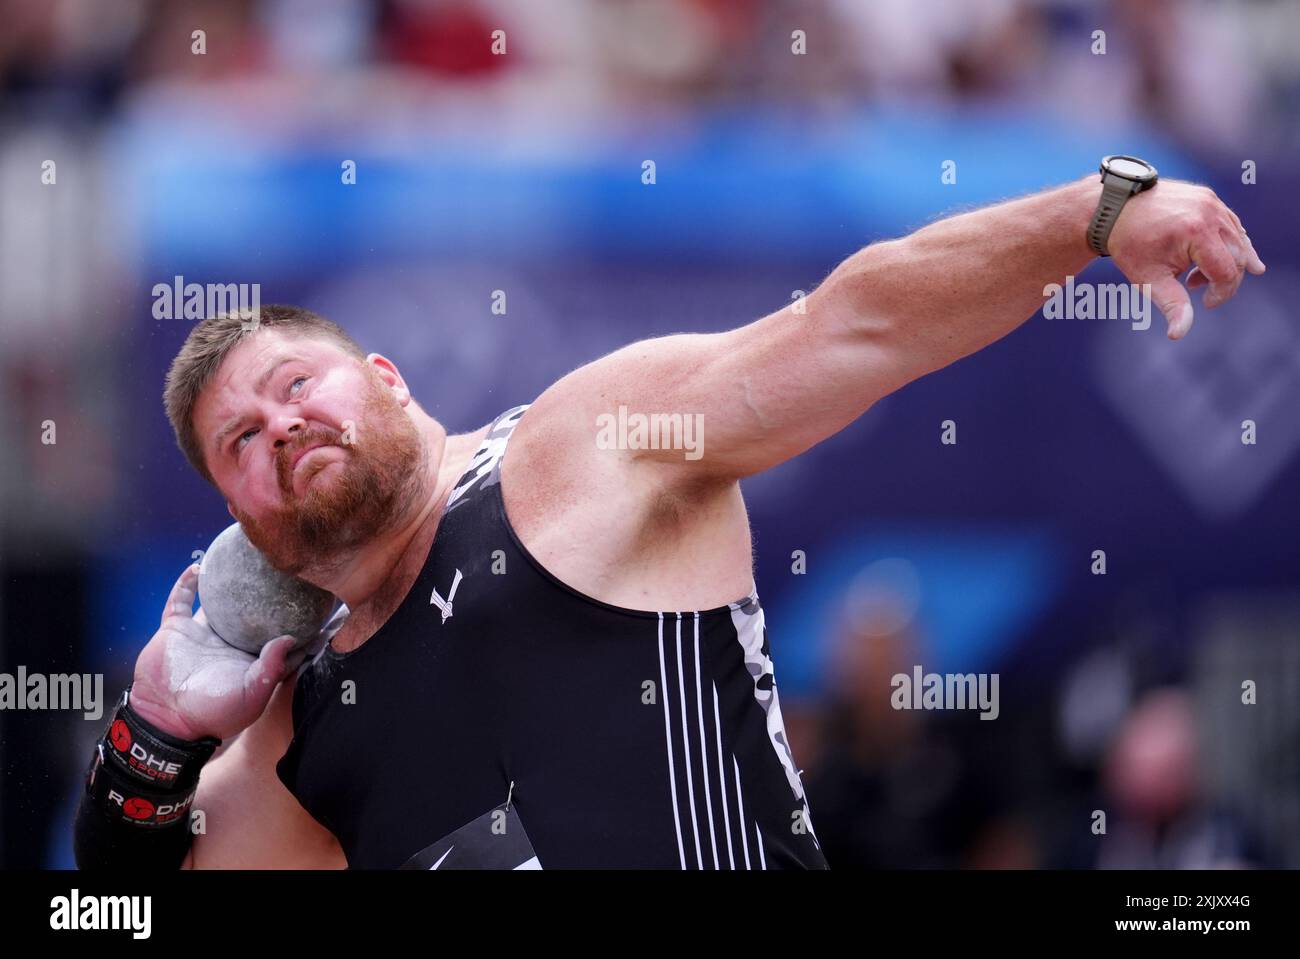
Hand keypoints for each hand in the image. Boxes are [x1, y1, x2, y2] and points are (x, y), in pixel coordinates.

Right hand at [129, 563, 313, 740]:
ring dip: (226, 582)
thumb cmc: (212, 714)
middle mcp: (228, 643)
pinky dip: (187, 582)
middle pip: (250, 612)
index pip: (277, 635)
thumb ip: (271, 668)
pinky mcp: (176, 629)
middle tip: (281, 568)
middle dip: (264, 593)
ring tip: (241, 557)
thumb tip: (291, 638)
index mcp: (250, 658)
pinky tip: (200, 566)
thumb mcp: (251, 695)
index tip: (313, 601)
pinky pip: (180, 599)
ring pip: (217, 601)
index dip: (295, 620)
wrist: (165, 718)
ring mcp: (201, 634)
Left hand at [1107, 179, 1265, 339]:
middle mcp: (1210, 213)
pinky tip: (1217, 259)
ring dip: (1224, 262)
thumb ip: (1172, 305)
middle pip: (1237, 256)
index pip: (1227, 271)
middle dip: (1223, 279)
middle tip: (1194, 287)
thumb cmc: (1130, 247)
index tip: (1205, 304)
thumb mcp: (1149, 280)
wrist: (1115, 211)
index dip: (1221, 293)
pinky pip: (1230, 226)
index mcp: (1197, 232)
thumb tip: (1178, 334)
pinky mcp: (1210, 198)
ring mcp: (1212, 202)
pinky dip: (1227, 245)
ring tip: (1195, 274)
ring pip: (1237, 240)